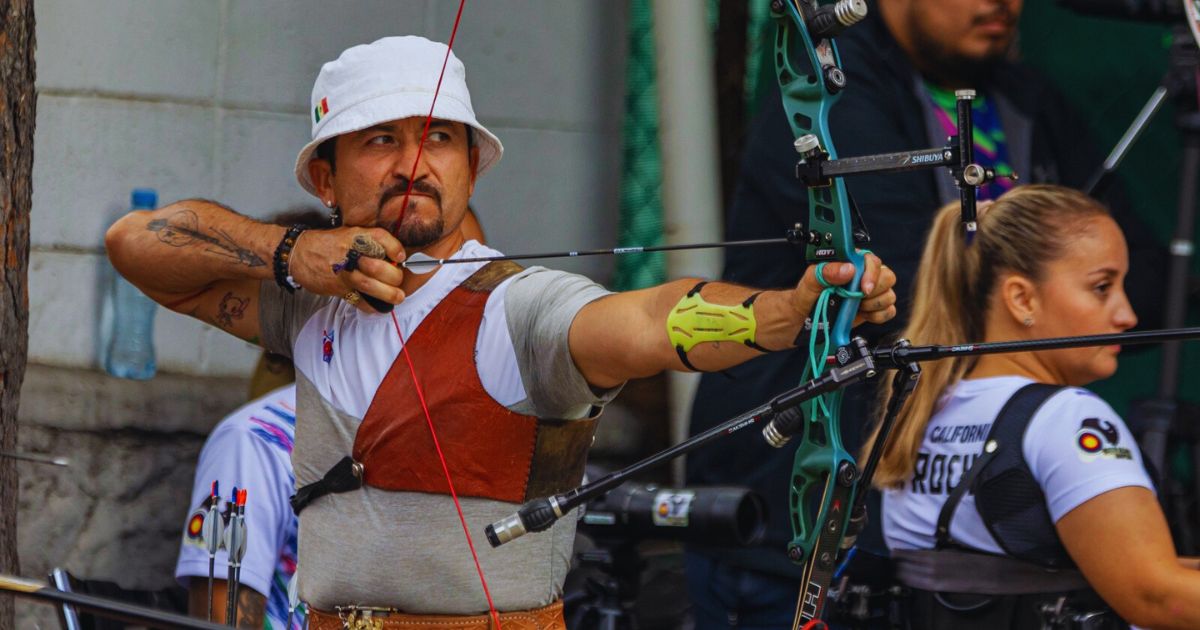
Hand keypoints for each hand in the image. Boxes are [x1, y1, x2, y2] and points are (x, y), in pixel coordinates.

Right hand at [289, 227, 406, 312]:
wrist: (298, 253)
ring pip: (370, 285)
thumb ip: (368, 243)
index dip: (395, 248)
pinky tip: (378, 306)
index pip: (381, 237)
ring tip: (398, 297)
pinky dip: (371, 305)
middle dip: (394, 276)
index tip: (400, 257)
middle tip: (398, 280)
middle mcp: (350, 252)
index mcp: (355, 236)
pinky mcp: (337, 287)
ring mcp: (343, 271)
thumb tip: (393, 258)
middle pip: (379, 266)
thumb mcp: (348, 234)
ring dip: (388, 294)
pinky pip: (358, 300)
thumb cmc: (327, 244)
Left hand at [792, 252, 896, 326]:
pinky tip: (863, 315)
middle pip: (887, 277)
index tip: (863, 288)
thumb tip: (848, 269)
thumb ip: (826, 272)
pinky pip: (889, 311)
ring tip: (856, 307)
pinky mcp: (873, 309)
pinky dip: (878, 316)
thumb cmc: (806, 297)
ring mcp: (870, 293)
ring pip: (889, 295)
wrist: (804, 319)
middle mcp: (863, 275)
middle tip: (857, 298)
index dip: (871, 274)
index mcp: (850, 262)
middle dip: (874, 291)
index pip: (872, 261)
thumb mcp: (810, 282)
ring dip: (873, 305)